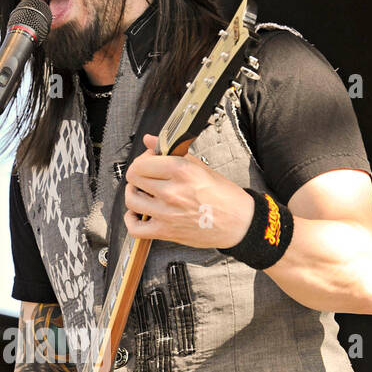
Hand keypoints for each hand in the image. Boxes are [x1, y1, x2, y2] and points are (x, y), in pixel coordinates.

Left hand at [124, 133, 253, 248]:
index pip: (142, 162)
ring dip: (134, 193)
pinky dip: (132, 220)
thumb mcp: (201, 166)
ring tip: (144, 193)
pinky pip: (135, 228)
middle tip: (148, 176)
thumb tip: (150, 140)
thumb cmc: (225, 196)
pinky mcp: (166, 232)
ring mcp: (166, 213)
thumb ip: (172, 152)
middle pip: (134, 177)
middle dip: (138, 174)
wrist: (239, 222)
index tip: (151, 161)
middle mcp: (172, 192)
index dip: (144, 159)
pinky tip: (140, 213)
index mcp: (181, 171)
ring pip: (131, 199)